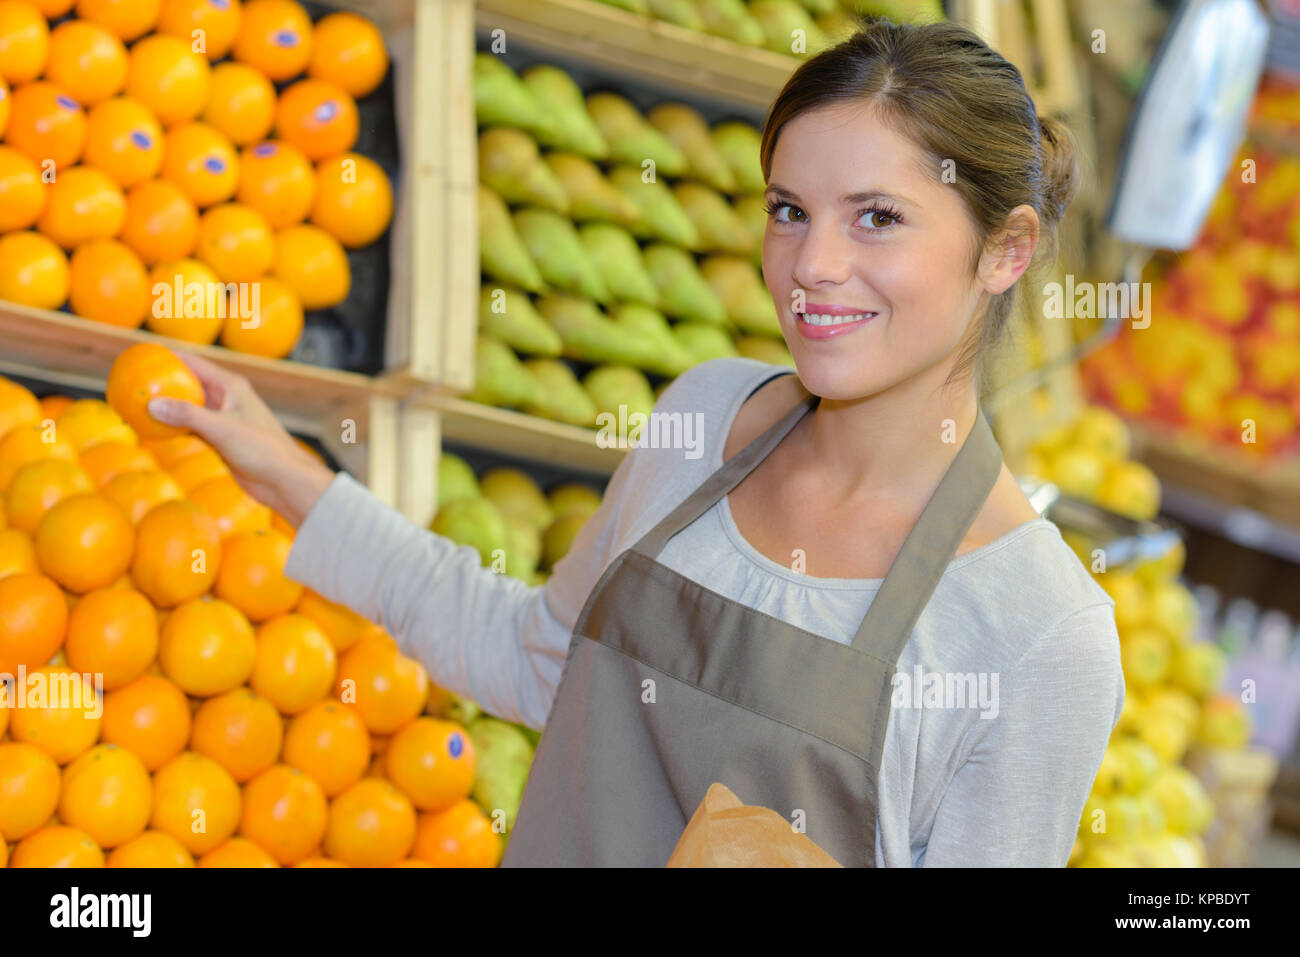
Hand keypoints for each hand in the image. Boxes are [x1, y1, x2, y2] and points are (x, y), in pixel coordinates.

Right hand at [146, 351, 335, 528]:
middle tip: (130, 381)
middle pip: (188, 383)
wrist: (284, 480)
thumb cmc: (262, 450)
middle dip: (162, 381)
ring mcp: (223, 418)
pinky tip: (153, 430)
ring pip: (188, 406)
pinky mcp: (221, 438)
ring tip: (135, 404)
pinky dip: (173, 426)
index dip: (167, 356)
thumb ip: (188, 415)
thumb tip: (152, 404)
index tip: (139, 354)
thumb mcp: (222, 430)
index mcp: (231, 386)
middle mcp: (227, 398)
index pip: (193, 362)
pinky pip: (191, 427)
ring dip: (166, 406)